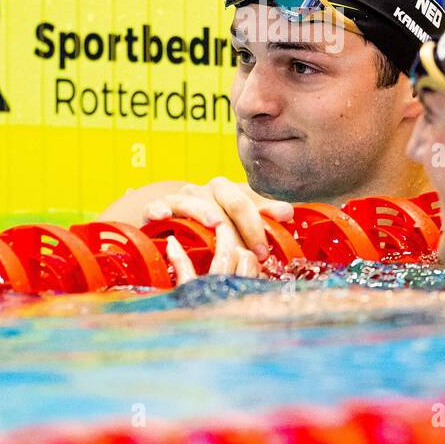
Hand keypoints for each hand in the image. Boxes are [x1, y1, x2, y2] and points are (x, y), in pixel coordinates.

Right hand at [143, 176, 293, 279]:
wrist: (173, 222)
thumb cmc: (213, 224)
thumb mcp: (239, 220)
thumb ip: (263, 216)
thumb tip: (288, 212)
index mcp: (226, 190)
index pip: (244, 203)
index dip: (256, 226)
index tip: (264, 252)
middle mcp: (204, 191)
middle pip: (222, 202)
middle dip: (237, 229)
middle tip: (247, 253)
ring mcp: (180, 198)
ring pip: (192, 202)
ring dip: (203, 212)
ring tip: (216, 224)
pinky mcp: (156, 208)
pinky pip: (156, 206)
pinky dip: (158, 209)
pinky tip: (164, 216)